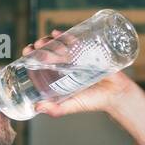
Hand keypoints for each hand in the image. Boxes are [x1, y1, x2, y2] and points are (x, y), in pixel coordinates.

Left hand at [19, 29, 139, 116]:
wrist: (117, 94)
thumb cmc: (94, 101)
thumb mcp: (72, 106)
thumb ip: (57, 110)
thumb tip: (37, 107)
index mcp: (58, 75)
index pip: (40, 63)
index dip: (31, 56)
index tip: (27, 53)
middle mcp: (64, 64)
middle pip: (47, 50)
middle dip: (39, 46)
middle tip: (37, 47)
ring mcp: (76, 56)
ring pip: (58, 43)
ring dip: (49, 40)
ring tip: (47, 41)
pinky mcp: (87, 50)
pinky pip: (74, 39)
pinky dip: (65, 35)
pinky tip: (58, 34)